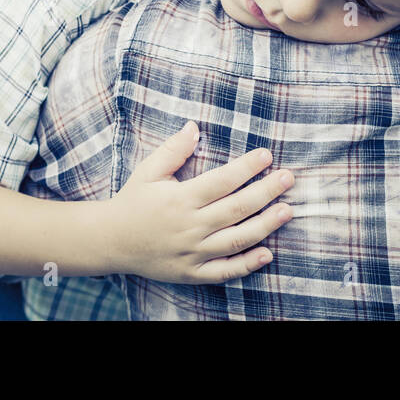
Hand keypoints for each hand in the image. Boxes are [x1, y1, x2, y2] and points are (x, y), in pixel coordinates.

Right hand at [102, 121, 294, 283]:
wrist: (111, 241)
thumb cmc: (133, 201)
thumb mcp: (148, 171)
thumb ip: (173, 149)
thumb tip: (195, 126)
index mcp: (180, 199)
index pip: (222, 181)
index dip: (247, 168)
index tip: (267, 155)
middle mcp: (189, 226)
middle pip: (237, 208)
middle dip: (266, 191)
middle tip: (289, 178)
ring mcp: (192, 252)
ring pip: (237, 239)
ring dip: (266, 225)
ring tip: (288, 211)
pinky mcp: (192, 273)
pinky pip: (224, 271)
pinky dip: (247, 265)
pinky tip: (268, 253)